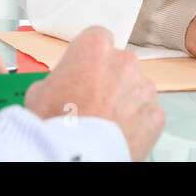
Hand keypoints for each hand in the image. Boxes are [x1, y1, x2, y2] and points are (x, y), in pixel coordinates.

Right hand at [24, 26, 164, 160]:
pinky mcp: (156, 114)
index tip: (85, 72)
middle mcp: (124, 61)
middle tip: (93, 104)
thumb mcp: (38, 93)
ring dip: (124, 102)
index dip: (90, 59)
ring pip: (135, 90)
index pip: (99, 39)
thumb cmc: (55, 125)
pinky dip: (137, 124)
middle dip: (110, 81)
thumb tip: (60, 88)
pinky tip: (118, 135)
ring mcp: (143, 87)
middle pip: (120, 65)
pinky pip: (147, 114)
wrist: (76, 156)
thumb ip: (58, 79)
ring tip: (105, 124)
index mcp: (94, 47)